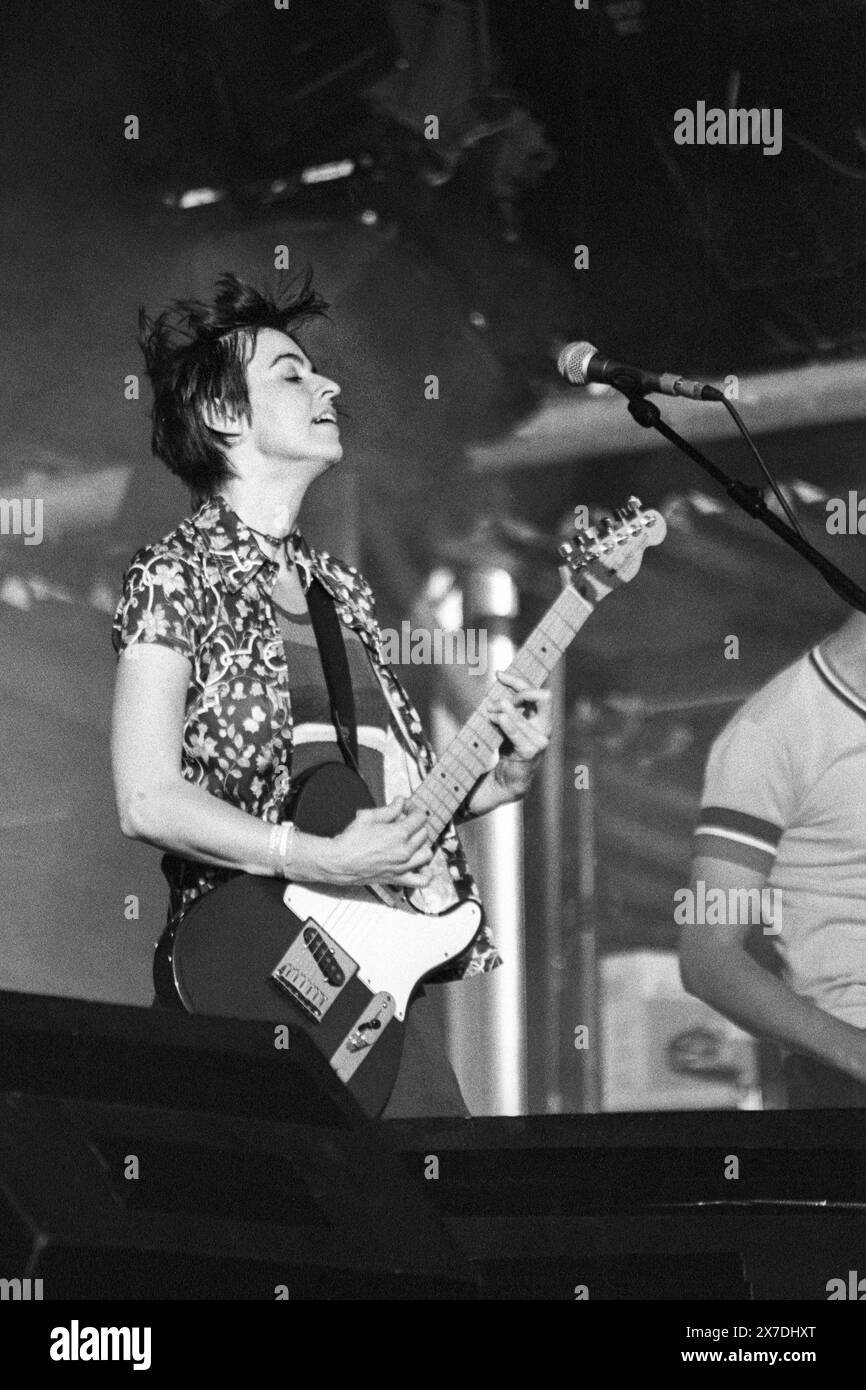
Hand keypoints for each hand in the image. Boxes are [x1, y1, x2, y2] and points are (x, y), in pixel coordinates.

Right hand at [319, 797, 434, 888]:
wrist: (339, 862)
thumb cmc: (350, 841)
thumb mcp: (368, 817)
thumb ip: (389, 809)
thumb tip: (400, 802)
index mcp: (399, 834)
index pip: (420, 817)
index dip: (413, 809)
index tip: (406, 809)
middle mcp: (404, 851)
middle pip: (424, 833)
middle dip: (416, 825)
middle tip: (403, 823)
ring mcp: (403, 866)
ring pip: (427, 853)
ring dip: (422, 845)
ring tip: (411, 842)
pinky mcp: (398, 878)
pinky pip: (422, 880)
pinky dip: (426, 874)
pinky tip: (421, 866)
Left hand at [486, 669, 552, 797]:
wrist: (505, 779)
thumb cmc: (506, 748)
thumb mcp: (507, 723)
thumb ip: (507, 706)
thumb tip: (498, 682)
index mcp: (542, 718)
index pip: (536, 691)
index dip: (518, 680)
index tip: (498, 675)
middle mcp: (545, 727)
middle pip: (543, 696)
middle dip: (520, 692)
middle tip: (498, 701)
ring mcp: (540, 741)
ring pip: (524, 715)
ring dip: (503, 711)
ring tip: (489, 713)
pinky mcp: (530, 753)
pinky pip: (518, 733)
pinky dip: (507, 724)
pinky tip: (497, 719)